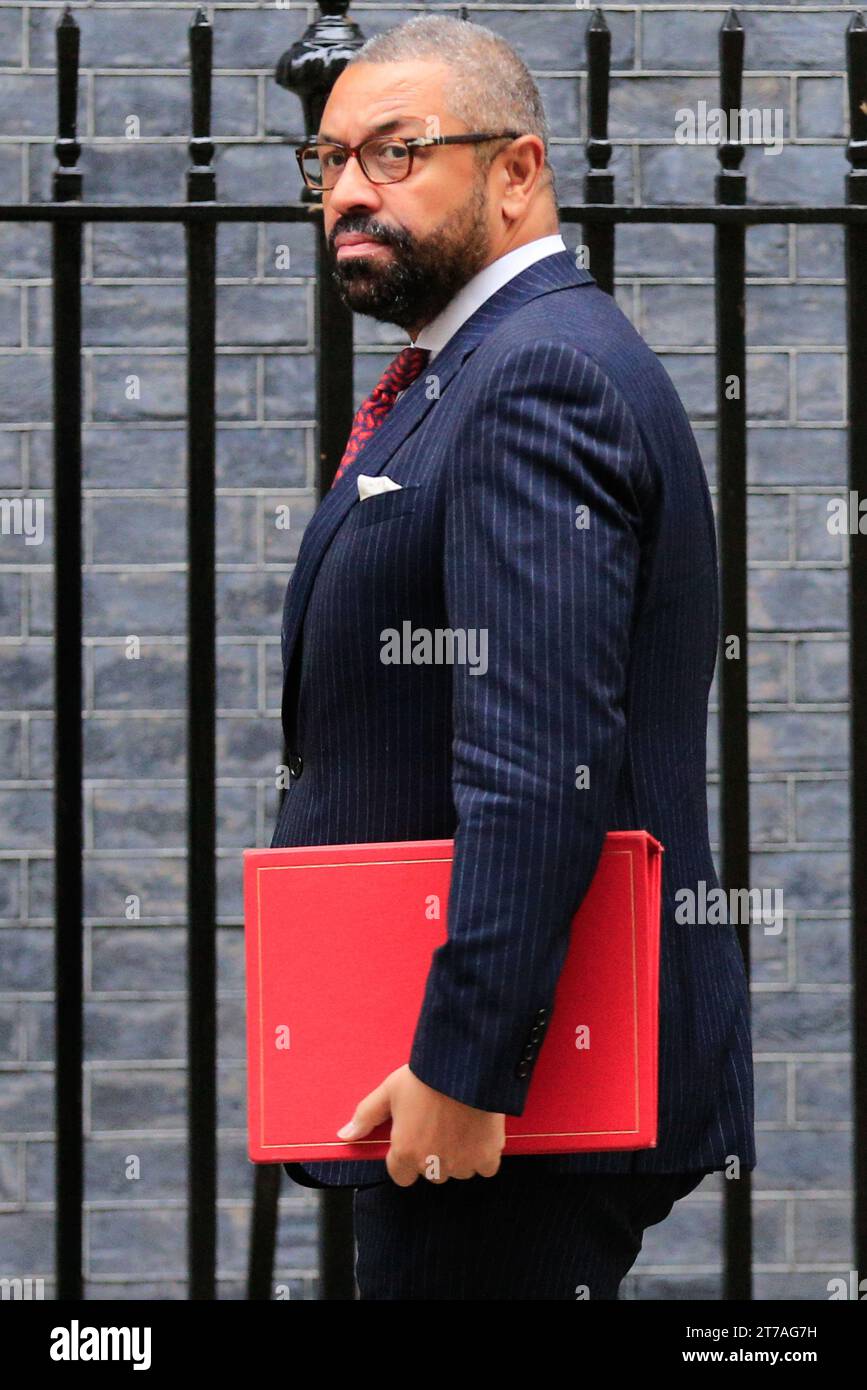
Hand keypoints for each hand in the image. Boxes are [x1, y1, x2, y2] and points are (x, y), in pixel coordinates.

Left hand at [336, 1063, 505, 1186]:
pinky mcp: (487, 1157)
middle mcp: (432, 1165)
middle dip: (434, 1156)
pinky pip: (484, 1168)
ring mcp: (461, 1163)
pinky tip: (479, 1132)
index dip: (406, 1158)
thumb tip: (344, 1135)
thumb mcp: (389, 1091)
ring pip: (458, 1170)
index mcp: (405, 1152)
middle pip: (431, 1173)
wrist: (467, 1067)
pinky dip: (484, 1155)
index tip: (415, 1138)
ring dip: (459, 1155)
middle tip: (439, 1125)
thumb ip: (366, 1116)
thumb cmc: (425, 1077)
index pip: (401, 1176)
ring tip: (460, 1125)